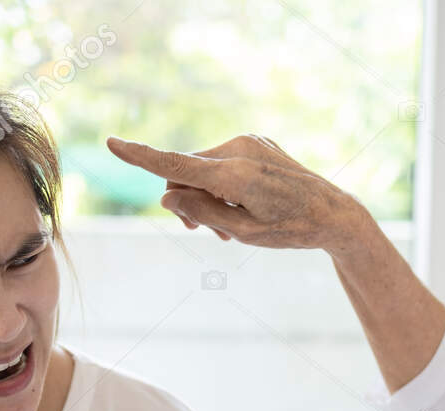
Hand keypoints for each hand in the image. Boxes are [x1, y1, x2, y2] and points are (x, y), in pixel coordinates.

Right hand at [105, 134, 369, 255]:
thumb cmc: (290, 229)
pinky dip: (220, 184)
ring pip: (202, 167)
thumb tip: (166, 195)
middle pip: (185, 171)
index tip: (111, 143)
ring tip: (226, 227)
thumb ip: (201, 212)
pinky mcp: (256, 143)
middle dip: (185, 200)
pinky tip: (238, 206)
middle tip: (202, 233)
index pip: (175, 164)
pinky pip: (221, 162)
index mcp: (234, 174)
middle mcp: (239, 149)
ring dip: (204, 195)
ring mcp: (249, 142)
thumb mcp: (243, 232)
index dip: (140, 157)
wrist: (333, 214)